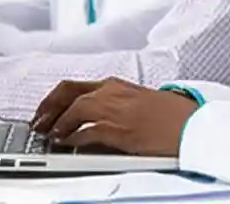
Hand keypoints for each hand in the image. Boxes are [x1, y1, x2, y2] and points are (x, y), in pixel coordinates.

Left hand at [30, 78, 197, 156]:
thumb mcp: (135, 101)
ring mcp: (115, 110)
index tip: (43, 112)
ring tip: (51, 137)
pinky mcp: (120, 130)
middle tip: (38, 124)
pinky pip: (88, 132)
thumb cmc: (168, 115)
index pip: (72, 86)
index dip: (52, 99)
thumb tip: (92, 116)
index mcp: (113, 84)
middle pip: (66, 94)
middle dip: (47, 109)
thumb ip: (112, 103)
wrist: (190, 123)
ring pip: (74, 111)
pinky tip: (68, 144)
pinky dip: (73, 138)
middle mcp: (110, 92)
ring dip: (58, 125)